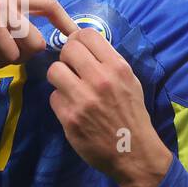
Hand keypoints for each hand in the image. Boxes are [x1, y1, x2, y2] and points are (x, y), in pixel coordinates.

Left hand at [46, 28, 172, 186]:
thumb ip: (108, 62)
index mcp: (117, 68)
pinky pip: (54, 97)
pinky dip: (60, 101)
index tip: (78, 51)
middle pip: (67, 49)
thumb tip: (82, 45)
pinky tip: (72, 109)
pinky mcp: (70, 118)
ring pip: (54, 71)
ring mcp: (83, 99)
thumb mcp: (130, 81)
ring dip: (59, 78)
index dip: (78, 40)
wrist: (134, 152)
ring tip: (68, 88)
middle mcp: (100, 79)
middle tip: (71, 70)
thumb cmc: (132, 114)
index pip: (87, 34)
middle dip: (67, 58)